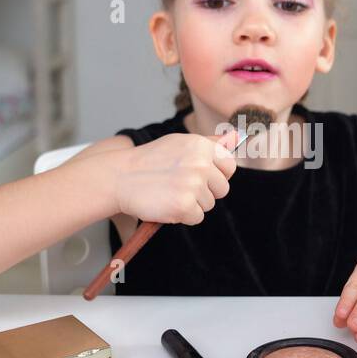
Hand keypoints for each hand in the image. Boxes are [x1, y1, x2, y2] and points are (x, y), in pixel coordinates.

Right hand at [114, 129, 239, 224]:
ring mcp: (193, 185)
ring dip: (192, 203)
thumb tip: (235, 140)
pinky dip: (183, 216)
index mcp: (202, 146)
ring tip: (170, 193)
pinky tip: (166, 204)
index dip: (218, 175)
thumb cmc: (150, 161)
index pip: (229, 166)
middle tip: (180, 186)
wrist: (120, 177)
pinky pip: (197, 218)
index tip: (203, 177)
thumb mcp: (179, 143)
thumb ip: (208, 143)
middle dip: (205, 192)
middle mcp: (201, 164)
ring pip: (209, 204)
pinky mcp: (184, 205)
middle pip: (222, 189)